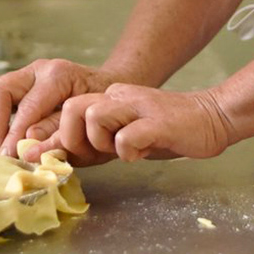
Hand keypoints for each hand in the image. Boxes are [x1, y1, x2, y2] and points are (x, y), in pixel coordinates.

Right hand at [0, 59, 115, 155]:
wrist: (108, 88)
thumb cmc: (99, 105)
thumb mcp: (85, 116)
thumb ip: (56, 128)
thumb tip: (26, 142)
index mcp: (56, 75)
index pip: (26, 107)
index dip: (13, 134)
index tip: (5, 156)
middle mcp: (38, 69)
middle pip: (0, 89)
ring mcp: (26, 74)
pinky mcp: (19, 83)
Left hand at [25, 84, 231, 165]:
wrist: (211, 118)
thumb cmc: (165, 132)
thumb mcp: (125, 135)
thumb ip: (95, 140)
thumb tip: (56, 154)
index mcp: (110, 98)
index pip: (69, 111)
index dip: (55, 138)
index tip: (43, 158)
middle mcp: (120, 96)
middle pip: (72, 108)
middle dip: (73, 139)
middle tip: (95, 155)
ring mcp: (138, 106)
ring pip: (95, 117)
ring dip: (102, 143)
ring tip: (123, 151)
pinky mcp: (157, 121)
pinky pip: (127, 137)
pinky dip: (129, 151)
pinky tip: (143, 152)